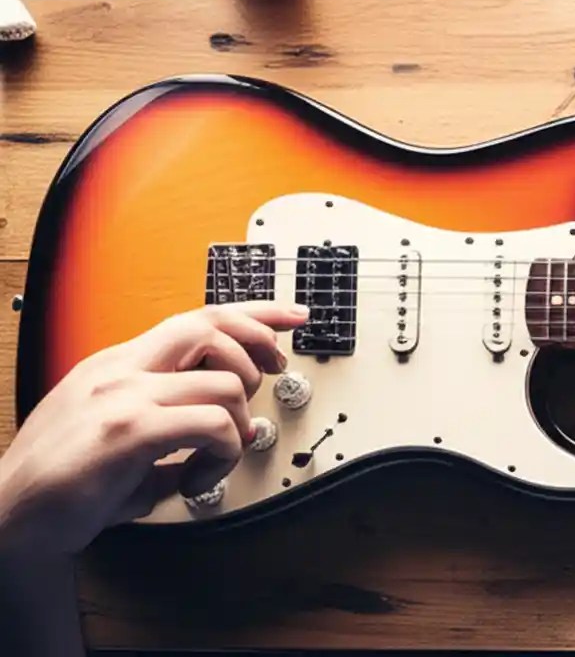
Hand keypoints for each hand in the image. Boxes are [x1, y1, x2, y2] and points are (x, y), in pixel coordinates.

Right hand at [0, 302, 307, 556]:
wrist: (9, 517)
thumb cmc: (65, 484)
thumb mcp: (124, 439)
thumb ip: (172, 423)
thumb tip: (229, 432)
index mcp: (119, 365)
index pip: (197, 318)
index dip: (254, 312)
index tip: (292, 316)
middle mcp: (121, 370)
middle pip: (211, 326)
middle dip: (260, 345)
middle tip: (274, 375)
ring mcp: (123, 396)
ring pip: (225, 384)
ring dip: (240, 426)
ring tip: (217, 457)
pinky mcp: (128, 431)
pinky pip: (213, 424)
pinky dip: (224, 454)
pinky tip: (200, 477)